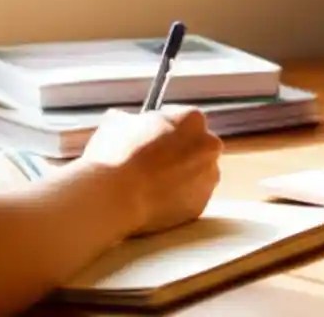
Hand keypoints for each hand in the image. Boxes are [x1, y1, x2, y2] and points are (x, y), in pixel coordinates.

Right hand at [79, 106, 222, 234]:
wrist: (118, 196)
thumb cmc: (117, 154)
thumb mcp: (115, 122)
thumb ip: (128, 119)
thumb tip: (124, 121)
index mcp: (192, 119)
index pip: (183, 118)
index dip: (165, 127)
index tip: (152, 135)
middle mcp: (208, 146)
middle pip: (196, 146)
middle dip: (178, 151)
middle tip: (152, 160)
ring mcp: (208, 177)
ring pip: (196, 173)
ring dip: (179, 176)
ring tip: (151, 183)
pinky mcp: (201, 205)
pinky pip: (189, 198)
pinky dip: (177, 198)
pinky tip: (154, 199)